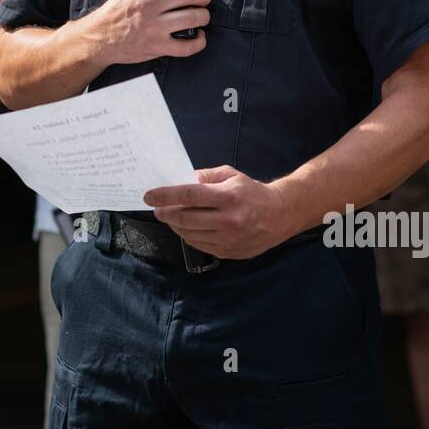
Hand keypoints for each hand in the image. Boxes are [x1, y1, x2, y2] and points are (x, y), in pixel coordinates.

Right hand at [89, 0, 212, 64]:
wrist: (99, 38)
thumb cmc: (118, 12)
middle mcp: (150, 3)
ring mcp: (154, 26)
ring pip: (194, 17)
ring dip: (204, 16)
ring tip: (201, 16)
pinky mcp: (157, 46)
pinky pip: (187, 45)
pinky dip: (199, 41)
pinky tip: (197, 36)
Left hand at [143, 165, 291, 258]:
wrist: (279, 216)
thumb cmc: (252, 192)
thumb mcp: (231, 175)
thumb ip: (205, 176)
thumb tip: (181, 180)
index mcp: (229, 197)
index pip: (189, 196)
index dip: (165, 195)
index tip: (149, 195)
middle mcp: (229, 219)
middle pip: (185, 218)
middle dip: (165, 213)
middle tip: (157, 208)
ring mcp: (228, 238)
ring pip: (189, 234)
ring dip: (174, 225)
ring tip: (170, 217)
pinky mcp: (228, 252)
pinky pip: (199, 245)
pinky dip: (187, 235)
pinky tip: (186, 227)